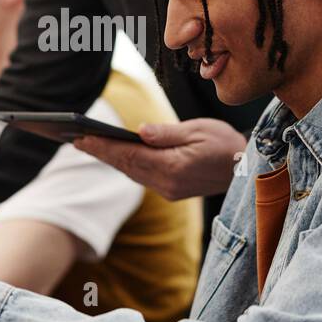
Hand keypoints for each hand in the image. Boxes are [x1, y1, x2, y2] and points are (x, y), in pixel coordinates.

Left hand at [74, 118, 246, 200]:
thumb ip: (167, 133)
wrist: (248, 169)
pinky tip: (113, 154)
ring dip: (109, 159)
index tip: (82, 137)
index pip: (130, 155)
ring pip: (131, 172)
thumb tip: (140, 131)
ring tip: (87, 144)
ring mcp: (169, 190)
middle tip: (74, 139)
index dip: (104, 145)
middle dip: (100, 152)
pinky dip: (125, 164)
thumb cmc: (227, 144)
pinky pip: (141, 176)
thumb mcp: (199, 130)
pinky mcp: (171, 190)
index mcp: (174, 167)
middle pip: (126, 166)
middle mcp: (168, 184)